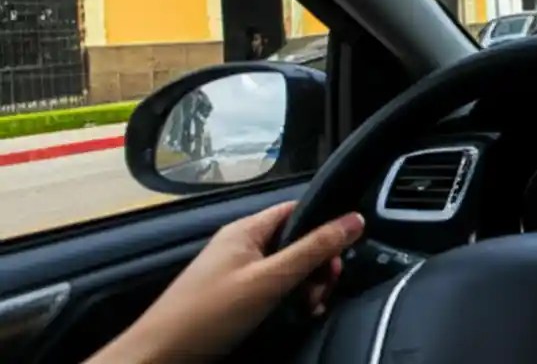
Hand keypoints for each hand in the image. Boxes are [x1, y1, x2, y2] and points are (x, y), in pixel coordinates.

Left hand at [88, 201, 363, 363]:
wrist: (159, 356)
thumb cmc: (208, 314)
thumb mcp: (270, 279)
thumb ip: (313, 249)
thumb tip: (354, 220)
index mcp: (247, 230)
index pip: (297, 210)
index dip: (325, 227)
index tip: (342, 253)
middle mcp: (241, 246)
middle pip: (296, 242)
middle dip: (318, 265)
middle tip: (323, 290)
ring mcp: (237, 272)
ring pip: (287, 269)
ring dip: (306, 287)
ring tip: (309, 308)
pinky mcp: (234, 297)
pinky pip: (273, 289)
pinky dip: (289, 301)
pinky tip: (296, 316)